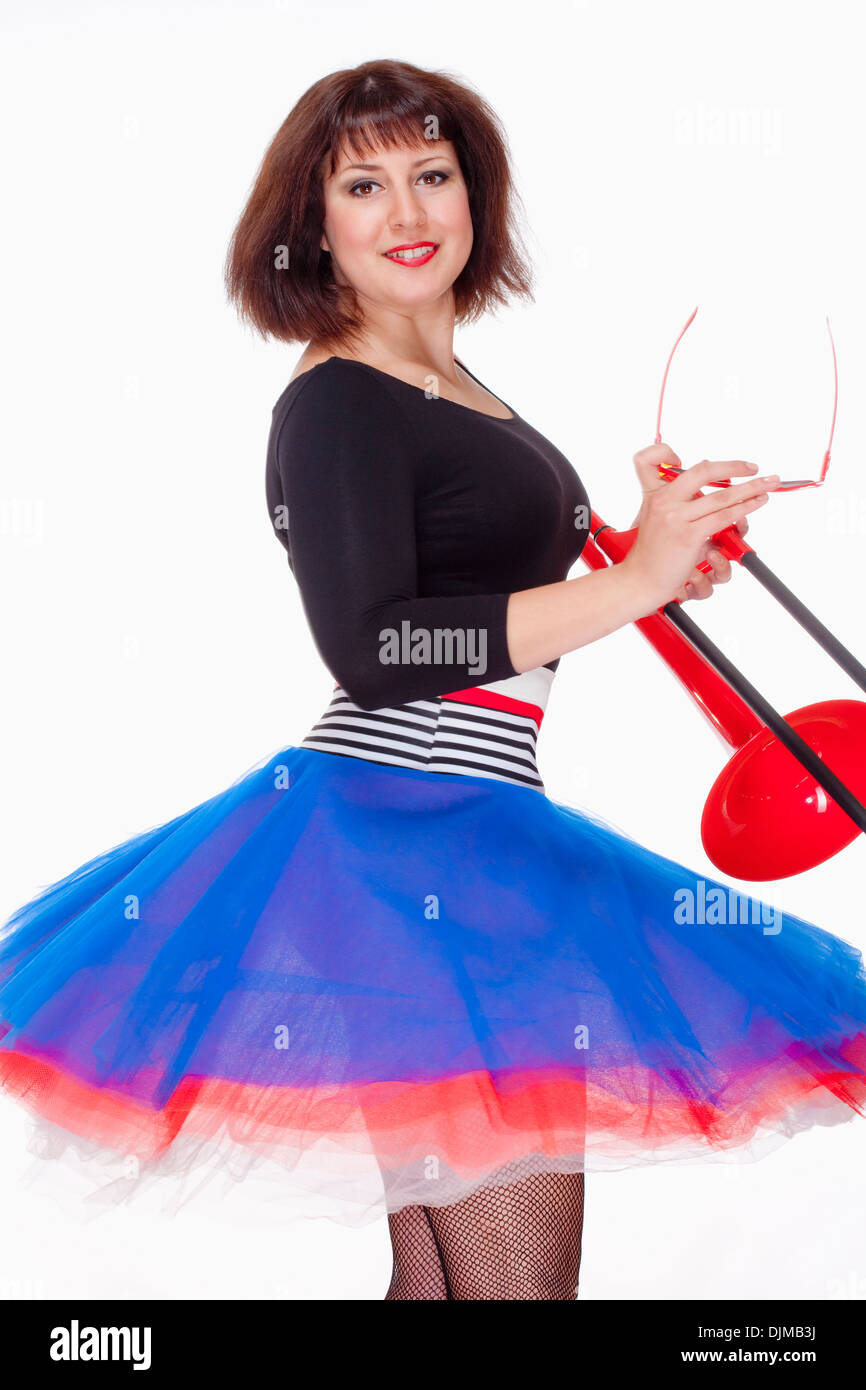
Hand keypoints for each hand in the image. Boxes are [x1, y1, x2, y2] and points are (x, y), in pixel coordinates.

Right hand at [624, 443, 780, 609]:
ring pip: (721, 497)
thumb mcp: (654, 520)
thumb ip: (676, 503)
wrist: (640, 581)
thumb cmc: (651, 555)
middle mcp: (664, 501)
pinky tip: (757, 502)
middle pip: (702, 471)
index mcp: (654, 494)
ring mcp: (676, 518)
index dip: (668, 452)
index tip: (693, 460)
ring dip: (750, 488)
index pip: (651, 459)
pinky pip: (724, 517)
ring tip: (768, 484)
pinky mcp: (689, 536)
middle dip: (733, 466)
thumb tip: (704, 490)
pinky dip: (745, 508)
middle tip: (753, 467)